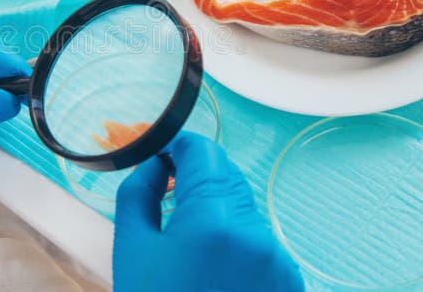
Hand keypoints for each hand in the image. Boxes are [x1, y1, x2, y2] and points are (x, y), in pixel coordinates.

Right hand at [114, 132, 303, 291]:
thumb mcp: (133, 252)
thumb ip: (140, 192)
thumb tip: (157, 164)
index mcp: (215, 221)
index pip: (203, 153)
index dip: (177, 145)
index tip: (158, 151)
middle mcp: (257, 234)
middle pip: (226, 176)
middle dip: (195, 176)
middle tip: (164, 189)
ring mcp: (279, 259)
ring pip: (242, 207)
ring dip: (215, 207)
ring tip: (186, 241)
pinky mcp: (289, 281)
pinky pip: (257, 240)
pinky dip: (234, 238)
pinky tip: (211, 265)